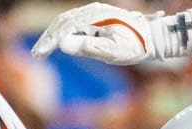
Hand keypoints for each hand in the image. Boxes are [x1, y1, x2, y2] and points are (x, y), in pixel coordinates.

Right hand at [32, 2, 190, 64]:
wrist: (154, 37)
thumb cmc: (137, 46)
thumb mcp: (114, 51)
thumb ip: (89, 48)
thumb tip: (64, 44)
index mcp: (97, 16)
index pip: (66, 26)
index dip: (51, 41)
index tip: (41, 54)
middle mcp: (93, 10)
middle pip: (62, 21)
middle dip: (47, 38)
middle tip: (37, 55)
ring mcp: (93, 13)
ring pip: (65, 21)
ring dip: (51, 36)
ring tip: (41, 52)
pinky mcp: (94, 19)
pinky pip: (72, 24)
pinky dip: (60, 34)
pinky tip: (54, 45)